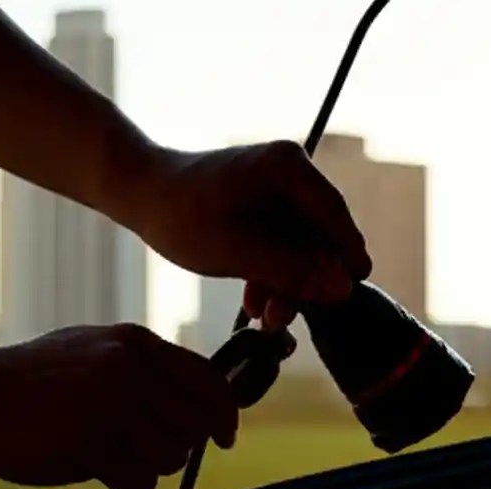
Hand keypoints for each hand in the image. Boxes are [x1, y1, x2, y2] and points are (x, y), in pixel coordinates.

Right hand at [0, 325, 237, 488]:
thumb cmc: (28, 380)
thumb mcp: (92, 351)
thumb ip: (143, 370)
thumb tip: (196, 408)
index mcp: (136, 342)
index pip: (209, 380)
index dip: (224, 413)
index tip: (225, 435)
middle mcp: (132, 367)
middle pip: (196, 425)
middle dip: (178, 447)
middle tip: (142, 451)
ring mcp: (114, 403)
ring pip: (171, 457)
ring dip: (147, 467)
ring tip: (107, 454)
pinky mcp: (94, 441)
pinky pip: (140, 482)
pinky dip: (124, 486)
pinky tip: (93, 468)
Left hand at [129, 141, 371, 327]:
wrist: (138, 194)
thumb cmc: (183, 216)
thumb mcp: (238, 252)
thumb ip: (293, 271)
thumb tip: (343, 289)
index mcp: (289, 168)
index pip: (334, 216)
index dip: (347, 256)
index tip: (352, 290)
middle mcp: (290, 172)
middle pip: (319, 236)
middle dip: (304, 280)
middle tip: (283, 318)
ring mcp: (277, 189)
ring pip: (300, 246)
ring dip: (285, 283)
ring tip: (264, 318)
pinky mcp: (263, 205)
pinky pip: (281, 244)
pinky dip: (271, 272)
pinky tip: (254, 302)